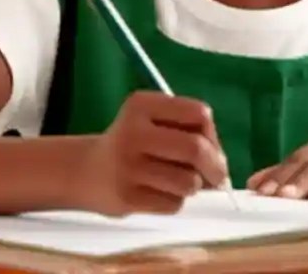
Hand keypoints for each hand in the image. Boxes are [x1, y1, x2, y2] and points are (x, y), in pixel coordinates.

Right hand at [75, 91, 228, 215]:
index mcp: (142, 104)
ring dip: (192, 186)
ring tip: (176, 182)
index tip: (210, 147)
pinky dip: (175, 201)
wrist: (85, 171)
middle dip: (215, 166)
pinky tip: (157, 194)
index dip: (213, 134)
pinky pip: (173, 203)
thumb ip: (189, 133)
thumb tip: (222, 166)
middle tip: (217, 177)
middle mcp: (133, 131)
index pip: (199, 113)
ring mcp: (128, 165)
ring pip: (188, 181)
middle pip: (195, 148)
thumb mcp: (153, 122)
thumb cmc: (133, 144)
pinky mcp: (127, 196)